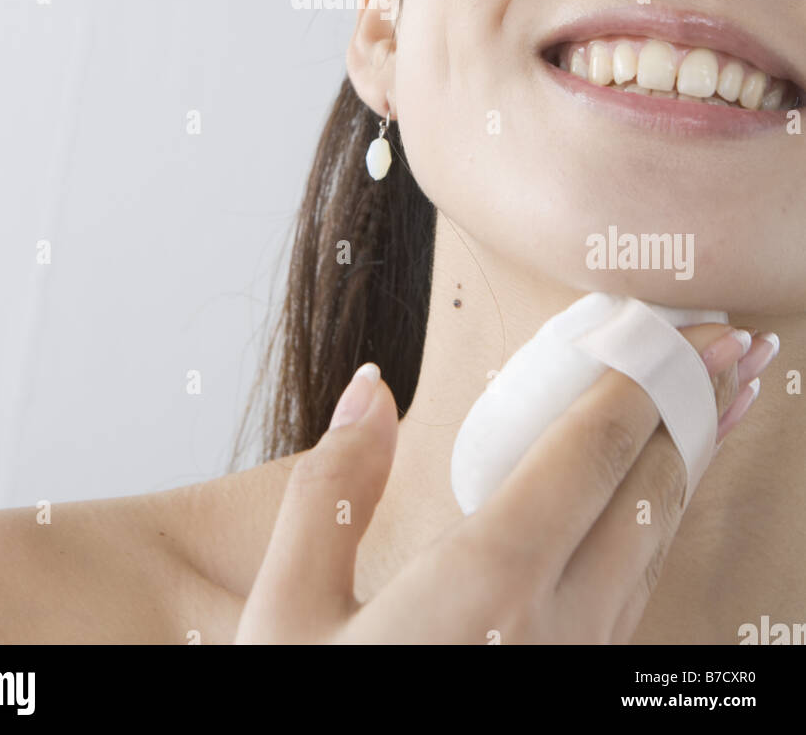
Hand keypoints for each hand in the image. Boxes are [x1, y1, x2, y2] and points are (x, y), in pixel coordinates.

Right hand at [234, 323, 774, 644]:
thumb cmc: (312, 715)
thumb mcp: (288, 616)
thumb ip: (332, 491)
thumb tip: (371, 389)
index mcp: (487, 591)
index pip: (588, 455)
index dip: (644, 379)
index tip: (687, 327)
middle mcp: (557, 630)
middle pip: (649, 494)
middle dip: (695, 407)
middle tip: (735, 348)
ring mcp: (580, 668)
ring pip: (658, 546)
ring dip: (691, 461)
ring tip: (721, 403)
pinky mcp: (582, 689)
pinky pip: (640, 593)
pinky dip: (663, 522)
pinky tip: (663, 493)